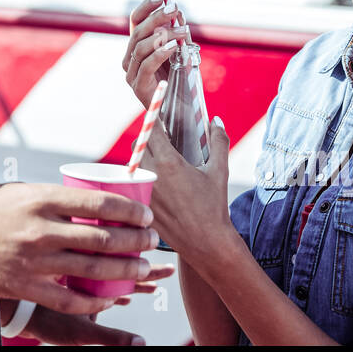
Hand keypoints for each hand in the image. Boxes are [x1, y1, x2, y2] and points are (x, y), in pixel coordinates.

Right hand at [0, 182, 161, 316]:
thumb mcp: (19, 190)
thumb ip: (53, 198)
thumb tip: (90, 201)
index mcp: (40, 199)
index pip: (97, 203)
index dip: (128, 211)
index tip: (145, 216)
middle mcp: (39, 229)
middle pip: (101, 237)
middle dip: (134, 241)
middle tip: (151, 241)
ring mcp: (32, 261)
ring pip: (91, 269)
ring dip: (123, 270)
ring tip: (141, 268)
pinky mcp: (24, 286)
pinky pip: (68, 297)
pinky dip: (93, 299)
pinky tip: (110, 298)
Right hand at [122, 0, 188, 107]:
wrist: (182, 115)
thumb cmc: (182, 82)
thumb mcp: (182, 52)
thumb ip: (178, 35)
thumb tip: (178, 12)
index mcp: (137, 47)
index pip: (135, 21)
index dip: (146, 7)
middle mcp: (130, 59)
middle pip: (138, 31)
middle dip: (157, 17)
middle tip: (174, 8)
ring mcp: (131, 74)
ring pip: (140, 47)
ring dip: (163, 35)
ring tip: (182, 31)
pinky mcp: (138, 87)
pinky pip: (145, 65)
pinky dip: (159, 53)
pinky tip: (173, 47)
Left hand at [140, 115, 238, 265]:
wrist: (207, 243)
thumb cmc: (214, 207)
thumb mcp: (219, 172)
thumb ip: (219, 142)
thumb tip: (215, 120)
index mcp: (169, 163)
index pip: (151, 128)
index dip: (151, 115)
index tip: (152, 108)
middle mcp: (151, 175)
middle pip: (139, 144)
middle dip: (148, 140)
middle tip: (162, 143)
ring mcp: (143, 191)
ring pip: (133, 164)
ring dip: (143, 160)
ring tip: (159, 166)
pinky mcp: (140, 205)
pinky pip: (133, 184)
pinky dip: (140, 180)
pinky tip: (156, 186)